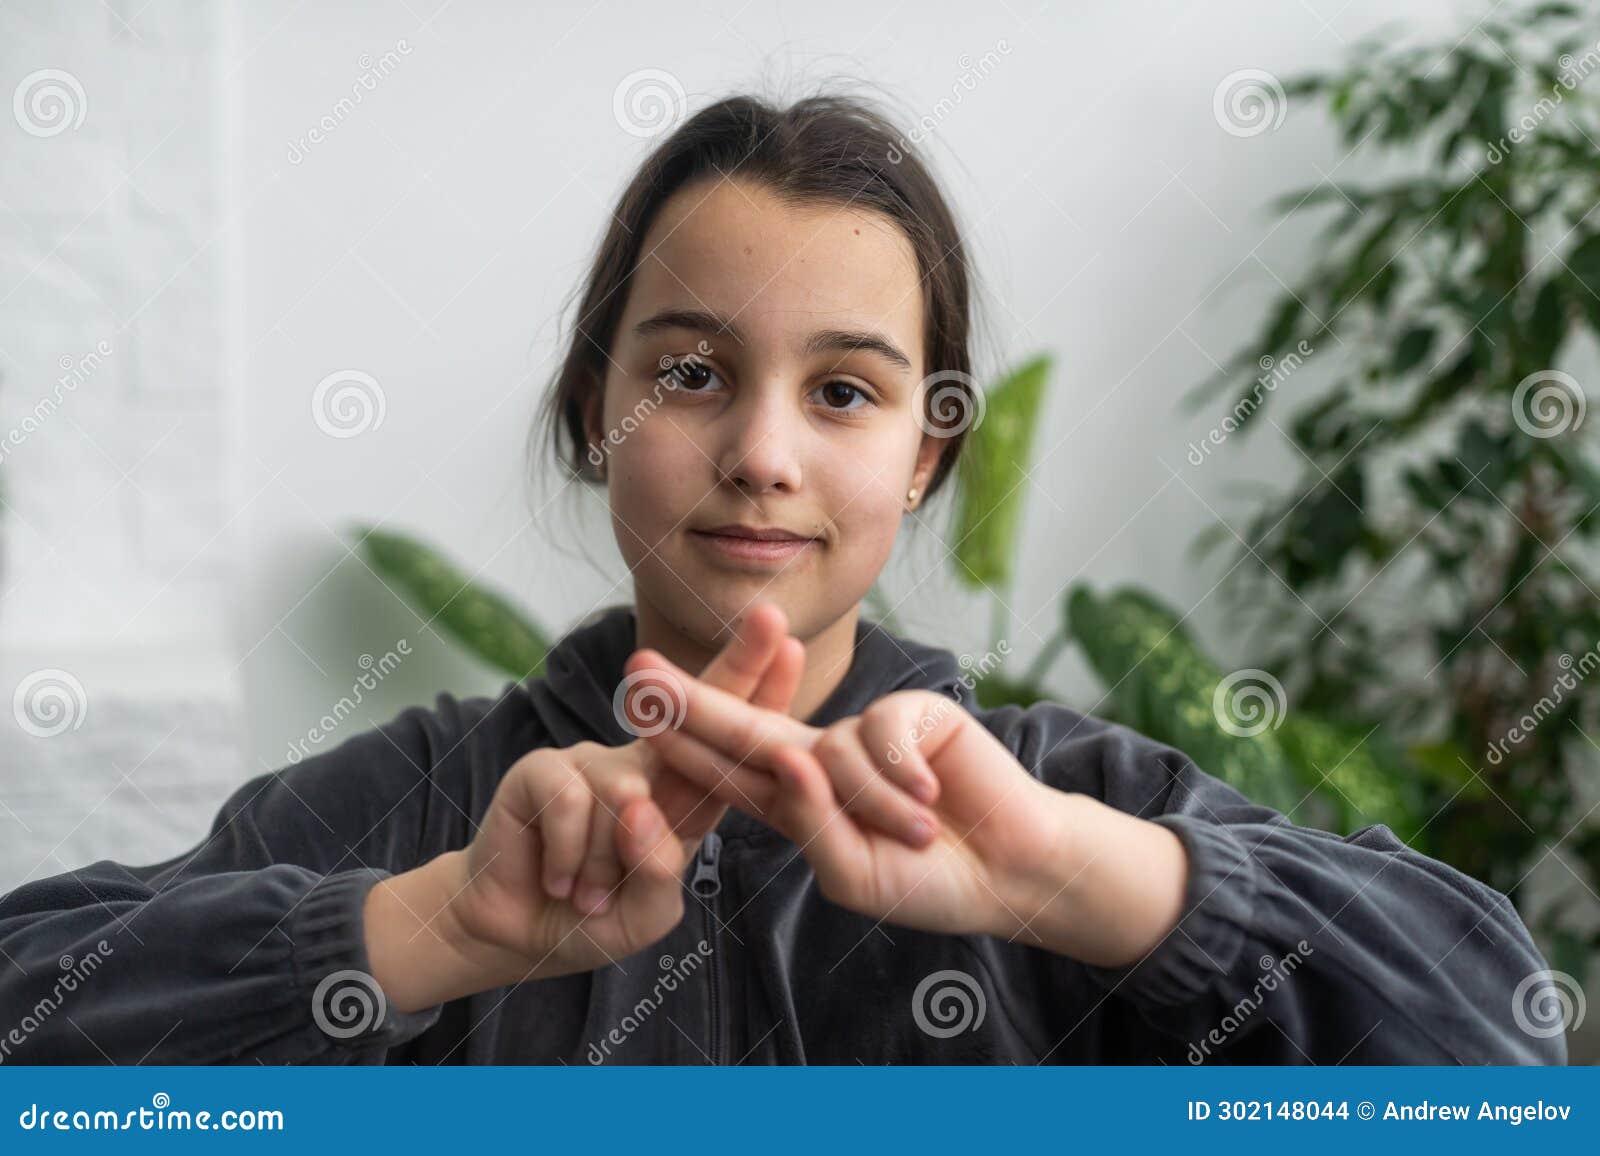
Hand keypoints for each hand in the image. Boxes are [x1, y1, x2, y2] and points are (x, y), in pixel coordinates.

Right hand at [365, 603, 801, 1008]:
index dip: (761, 697)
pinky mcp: (542, 767)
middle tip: (771, 618)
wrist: (516, 936)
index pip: (729, 745)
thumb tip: (640, 807)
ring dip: (608, 865)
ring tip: (590, 896)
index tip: (795, 647)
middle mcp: (644, 767)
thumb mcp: (647, 910)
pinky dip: (568, 857)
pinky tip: (557, 877)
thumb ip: (660, 869)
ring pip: (627, 797)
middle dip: (739, 663)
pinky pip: (572, 804)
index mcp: (682, 795)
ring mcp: (593, 760)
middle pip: (696, 708)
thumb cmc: (592, 916)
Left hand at [633, 656, 1189, 967]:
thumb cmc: (931, 880)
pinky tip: (934, 797)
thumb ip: (811, 825)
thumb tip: (788, 758)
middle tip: (637, 671)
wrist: (1012, 868)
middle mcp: (819, 759)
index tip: (633, 718)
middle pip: (744, 725)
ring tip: (919, 832)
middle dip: (692, 700)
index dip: (681, 744)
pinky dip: (904, 776)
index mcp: (795, 802)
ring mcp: (861, 732)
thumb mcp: (854, 874)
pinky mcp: (908, 711)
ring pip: (831, 752)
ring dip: (872, 803)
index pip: (726, 772)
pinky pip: (881, 735)